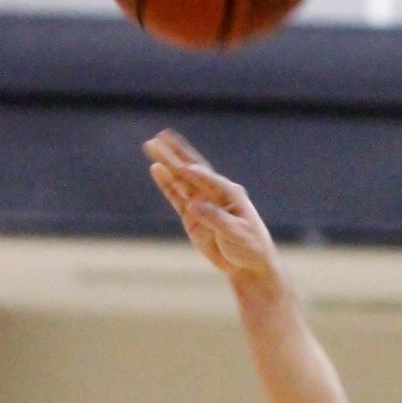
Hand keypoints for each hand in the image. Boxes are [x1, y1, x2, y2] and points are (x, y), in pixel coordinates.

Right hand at [143, 129, 281, 288]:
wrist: (248, 265)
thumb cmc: (250, 248)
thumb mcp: (237, 234)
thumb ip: (216, 219)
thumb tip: (193, 204)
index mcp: (231, 194)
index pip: (210, 180)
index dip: (197, 174)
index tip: (185, 169)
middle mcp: (215, 193)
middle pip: (192, 170)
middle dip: (177, 154)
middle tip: (160, 136)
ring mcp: (202, 203)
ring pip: (180, 180)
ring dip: (167, 163)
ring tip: (151, 146)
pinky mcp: (192, 215)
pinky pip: (176, 196)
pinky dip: (166, 183)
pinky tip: (156, 169)